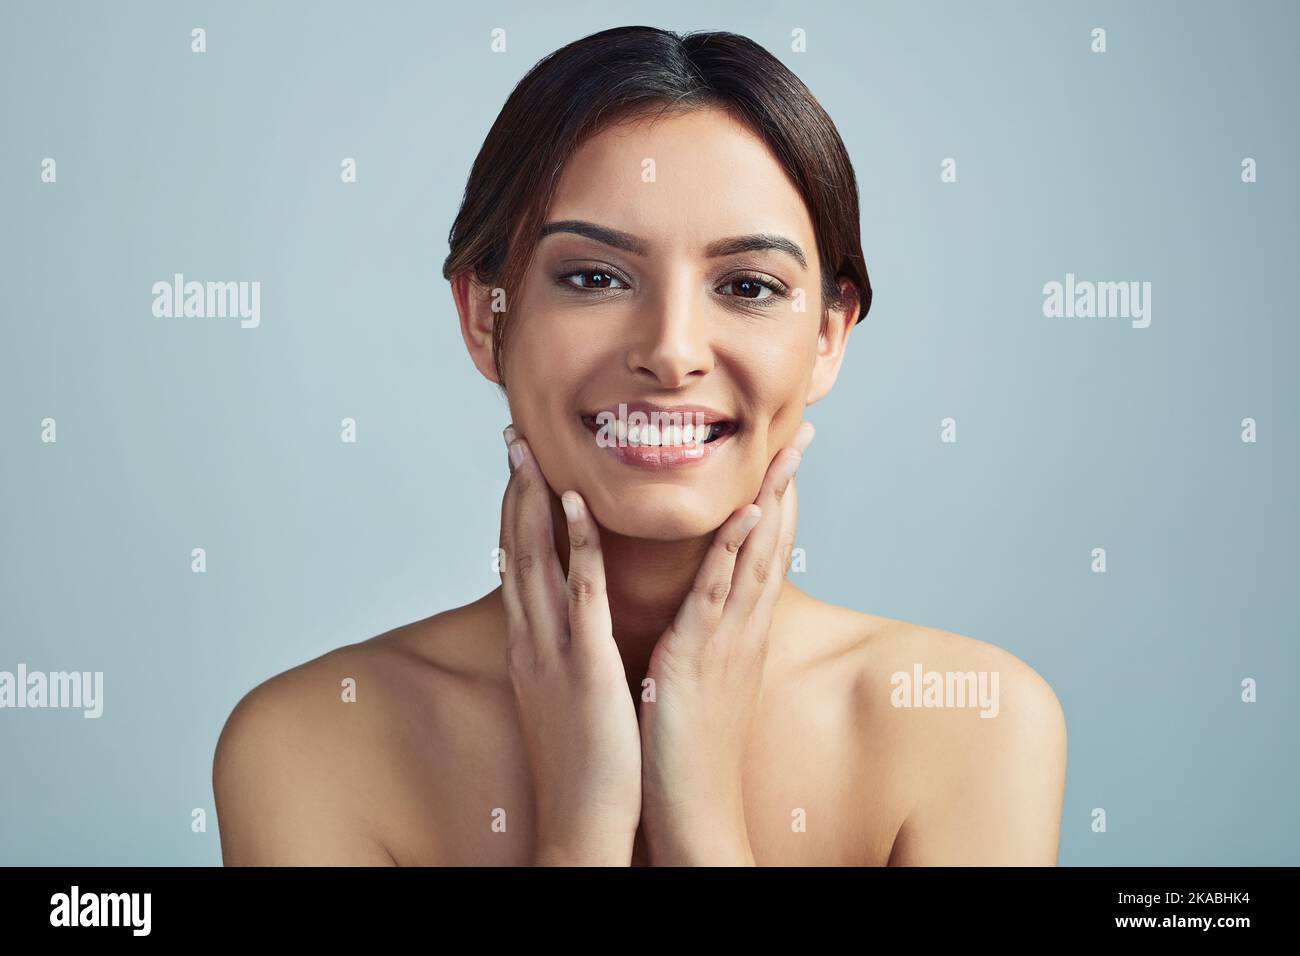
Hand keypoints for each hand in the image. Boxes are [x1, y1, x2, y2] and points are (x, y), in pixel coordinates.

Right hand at [499, 426, 641, 865]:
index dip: (515, 512)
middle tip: (511, 437)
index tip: (517, 467)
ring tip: (531, 450)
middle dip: (513, 491)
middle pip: (516, 551)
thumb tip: (568, 623)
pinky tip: (575, 504)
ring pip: (538, 561)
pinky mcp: (587, 665)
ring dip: (534, 501)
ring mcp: (555, 650)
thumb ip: (562, 653)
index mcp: (531, 646)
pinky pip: (581, 594)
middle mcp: (533, 640)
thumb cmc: (582, 763)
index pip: (517, 565)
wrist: (580, 824)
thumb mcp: (562, 695)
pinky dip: (576, 545)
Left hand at [637, 421, 812, 865]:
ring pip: (753, 558)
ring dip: (769, 501)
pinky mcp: (699, 656)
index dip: (775, 504)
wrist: (695, 810)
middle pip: (771, 546)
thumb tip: (704, 615)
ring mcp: (726, 640)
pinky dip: (734, 550)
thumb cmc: (690, 749)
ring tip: (785, 451)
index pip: (761, 555)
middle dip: (786, 488)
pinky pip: (719, 593)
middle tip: (802, 435)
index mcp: (738, 632)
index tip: (783, 459)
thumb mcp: (702, 680)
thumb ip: (707, 641)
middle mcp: (742, 629)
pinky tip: (746, 512)